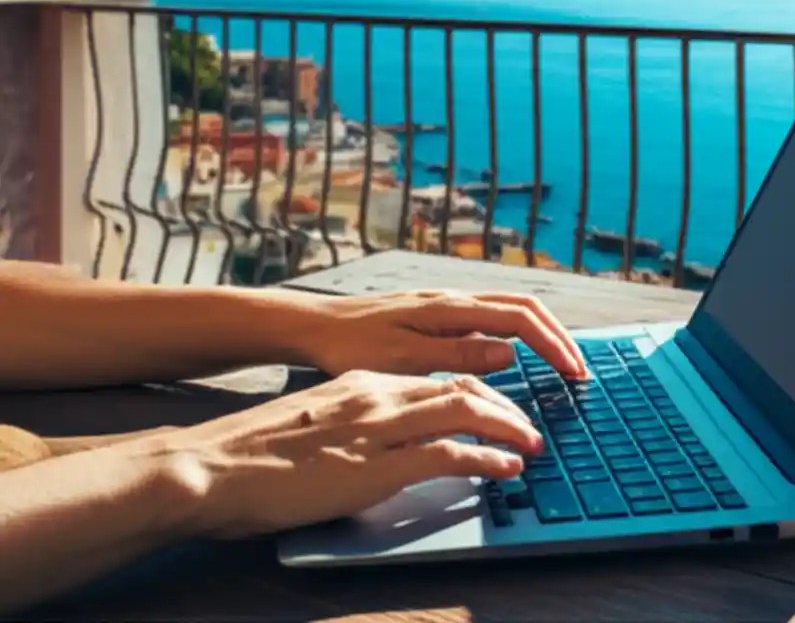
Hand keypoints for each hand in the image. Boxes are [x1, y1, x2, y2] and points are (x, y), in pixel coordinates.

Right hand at [143, 370, 542, 538]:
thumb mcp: (312, 425)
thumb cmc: (252, 456)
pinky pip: (453, 454)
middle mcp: (377, 396)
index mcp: (360, 385)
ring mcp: (380, 428)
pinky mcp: (380, 465)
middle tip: (527, 426)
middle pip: (463, 386)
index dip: (477, 391)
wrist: (212, 467)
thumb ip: (350, 424)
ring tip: (530, 444)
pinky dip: (488, 458)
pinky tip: (507, 466)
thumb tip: (376, 444)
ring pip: (468, 410)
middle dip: (505, 404)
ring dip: (509, 426)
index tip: (498, 407)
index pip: (436, 379)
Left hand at [298, 290, 587, 378]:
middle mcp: (455, 301)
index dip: (553, 345)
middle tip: (580, 371)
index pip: (520, 319)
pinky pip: (491, 319)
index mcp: (451, 309)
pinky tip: (517, 359)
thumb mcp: (403, 358)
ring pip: (510, 310)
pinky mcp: (437, 317)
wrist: (312, 326)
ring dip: (541, 334)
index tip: (574, 373)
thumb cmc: (349, 346)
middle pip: (525, 308)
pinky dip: (518, 335)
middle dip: (558, 337)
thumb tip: (511, 352)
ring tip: (560, 364)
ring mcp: (447, 306)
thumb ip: (458, 354)